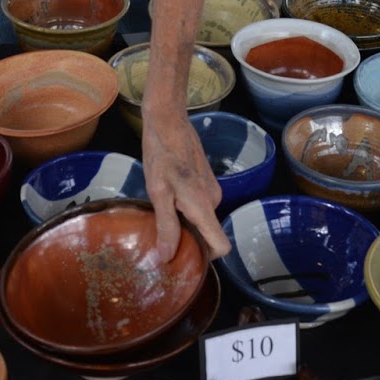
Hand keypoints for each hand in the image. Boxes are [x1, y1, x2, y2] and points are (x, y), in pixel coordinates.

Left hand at [141, 101, 228, 259]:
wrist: (168, 121)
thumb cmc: (161, 154)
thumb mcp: (158, 192)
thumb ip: (166, 226)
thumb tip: (167, 258)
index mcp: (204, 206)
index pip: (221, 246)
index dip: (205, 257)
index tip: (183, 258)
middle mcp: (214, 199)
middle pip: (208, 234)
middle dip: (189, 238)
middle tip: (161, 235)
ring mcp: (212, 189)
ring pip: (202, 219)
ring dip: (185, 221)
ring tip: (160, 211)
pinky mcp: (207, 181)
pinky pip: (200, 205)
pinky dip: (186, 208)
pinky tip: (167, 196)